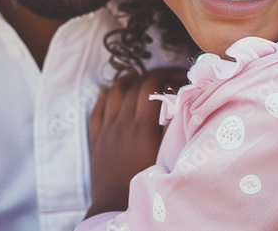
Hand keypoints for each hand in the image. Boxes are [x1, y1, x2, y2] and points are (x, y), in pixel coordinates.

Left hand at [85, 67, 188, 218]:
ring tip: (138, 79)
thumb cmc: (147, 181)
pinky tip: (112, 90)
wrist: (116, 204)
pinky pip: (97, 108)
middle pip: (133, 84)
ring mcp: (106, 129)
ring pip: (113, 91)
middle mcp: (121, 123)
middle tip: (163, 79)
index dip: (164, 74)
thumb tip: (181, 102)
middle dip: (149, 76)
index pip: (150, 84)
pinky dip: (105, 95)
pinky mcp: (96, 138)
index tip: (176, 75)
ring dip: (127, 80)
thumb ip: (173, 128)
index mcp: (141, 126)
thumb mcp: (166, 155)